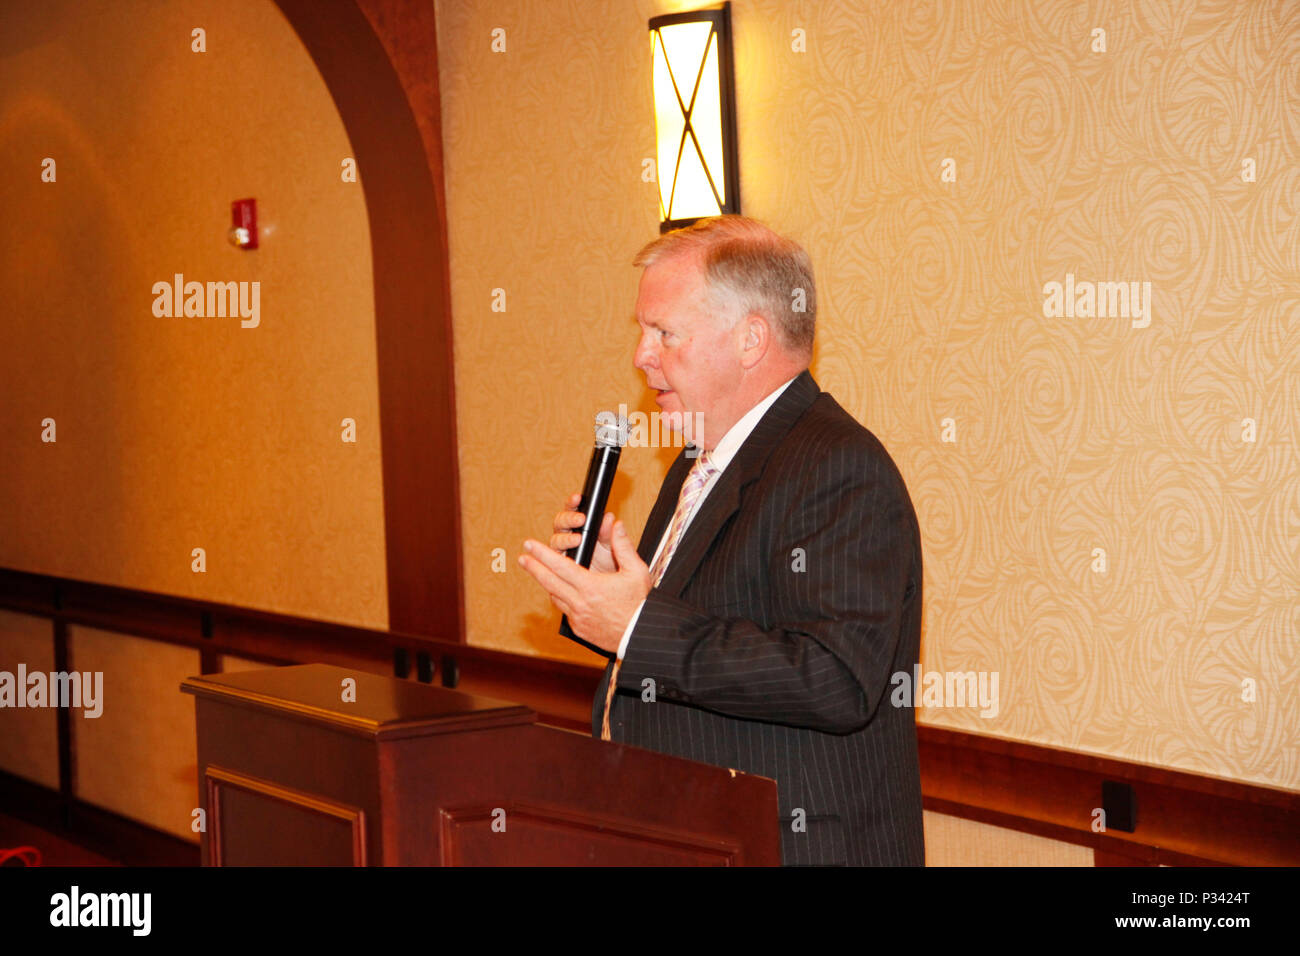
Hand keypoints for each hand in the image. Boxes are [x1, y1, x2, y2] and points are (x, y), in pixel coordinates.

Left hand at [520, 519, 650, 653]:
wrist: (641, 635)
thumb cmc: (641, 603)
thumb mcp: (637, 572)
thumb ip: (623, 546)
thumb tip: (617, 525)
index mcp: (591, 587)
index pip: (560, 566)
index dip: (542, 554)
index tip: (529, 544)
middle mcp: (580, 603)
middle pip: (549, 582)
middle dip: (534, 568)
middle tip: (522, 558)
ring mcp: (578, 618)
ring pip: (555, 598)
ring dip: (547, 584)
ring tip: (541, 574)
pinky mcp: (580, 630)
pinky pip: (565, 612)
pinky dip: (562, 600)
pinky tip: (563, 594)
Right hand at [549, 493, 615, 572]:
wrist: (610, 590)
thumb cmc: (611, 566)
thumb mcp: (613, 547)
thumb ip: (609, 533)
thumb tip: (609, 518)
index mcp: (581, 528)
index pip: (572, 510)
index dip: (573, 503)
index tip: (578, 498)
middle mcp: (568, 538)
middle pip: (560, 523)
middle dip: (568, 519)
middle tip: (580, 519)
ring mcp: (562, 553)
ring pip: (555, 541)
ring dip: (565, 538)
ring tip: (577, 539)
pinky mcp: (558, 569)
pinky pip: (554, 562)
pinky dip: (558, 558)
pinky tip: (567, 558)